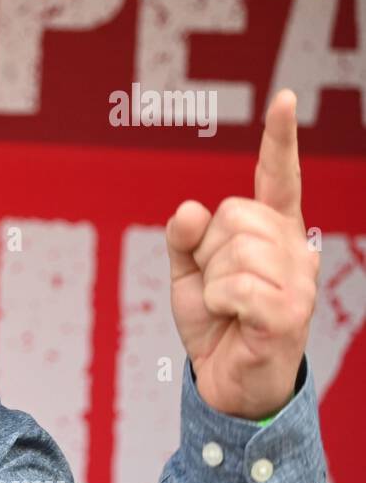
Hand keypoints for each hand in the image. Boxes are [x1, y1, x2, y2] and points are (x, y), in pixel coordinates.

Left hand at [164, 89, 318, 419]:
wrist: (227, 382)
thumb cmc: (216, 324)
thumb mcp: (188, 276)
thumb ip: (184, 240)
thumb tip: (187, 210)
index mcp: (272, 233)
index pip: (277, 179)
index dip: (278, 140)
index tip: (281, 99)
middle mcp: (294, 249)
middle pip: (233, 215)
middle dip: (208, 250)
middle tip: (218, 285)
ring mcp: (298, 281)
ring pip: (233, 252)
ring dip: (213, 282)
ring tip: (228, 308)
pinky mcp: (290, 313)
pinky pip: (236, 288)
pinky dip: (219, 303)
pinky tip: (232, 320)